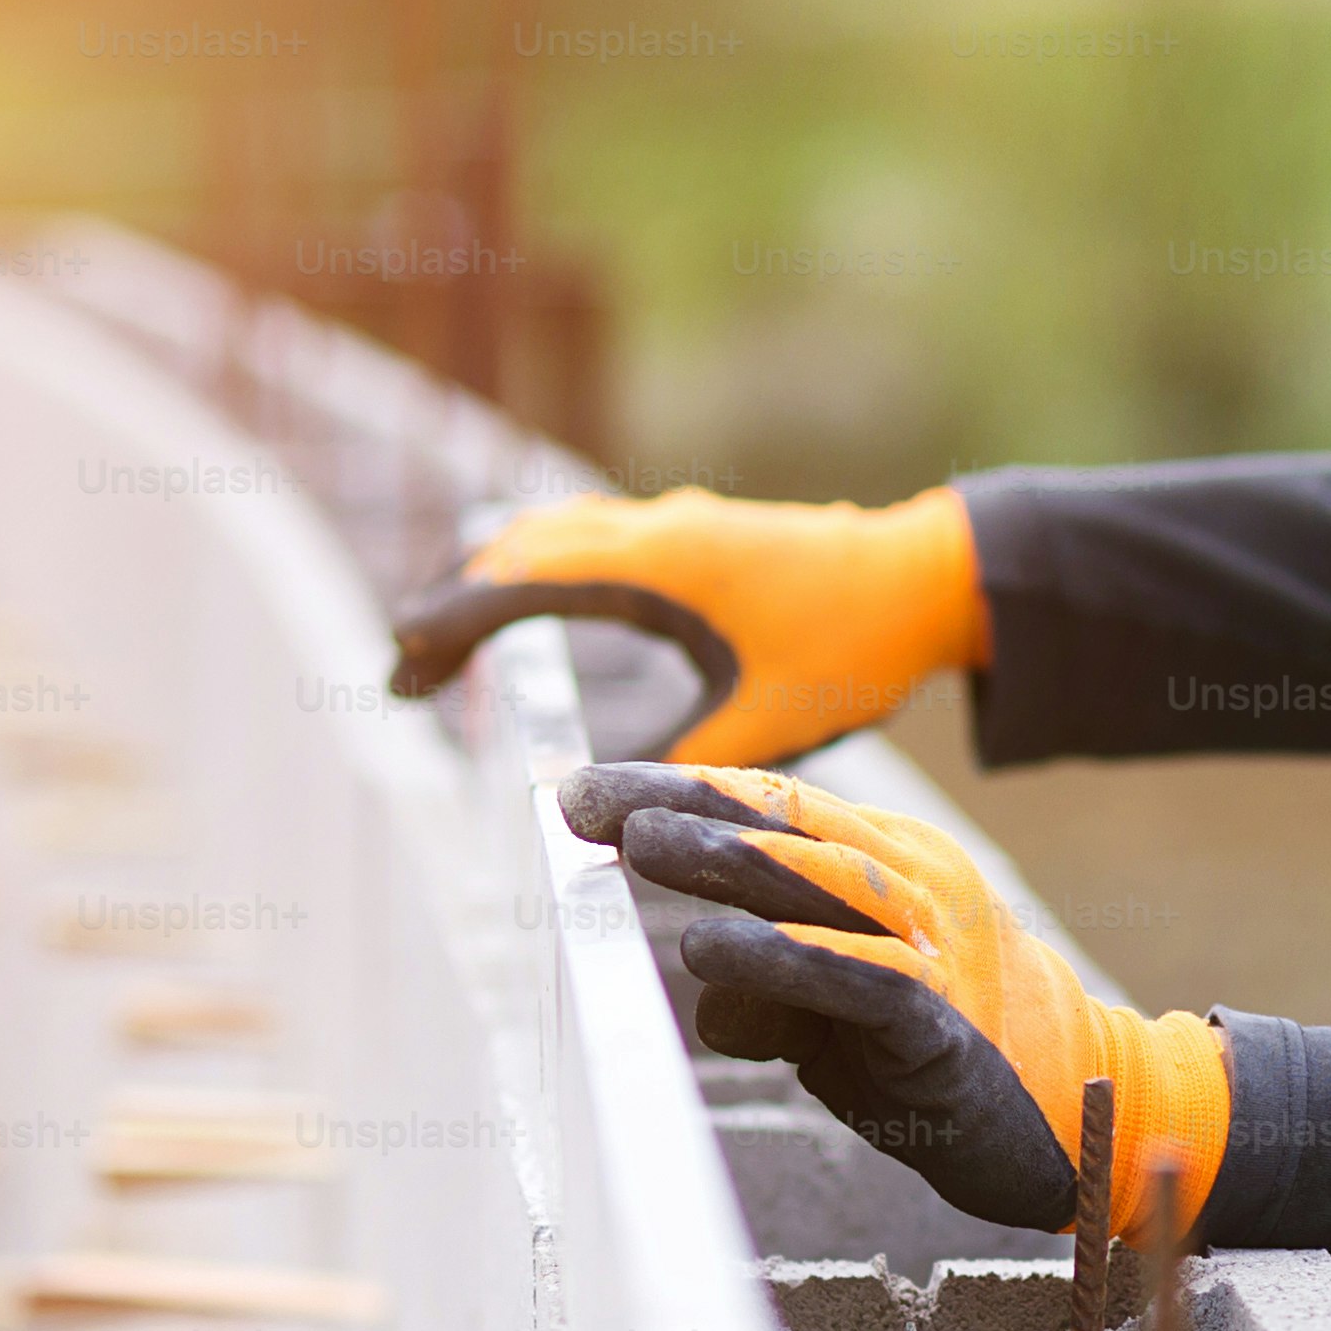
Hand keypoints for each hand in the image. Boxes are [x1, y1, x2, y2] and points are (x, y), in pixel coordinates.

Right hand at [391, 484, 986, 766]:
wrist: (928, 578)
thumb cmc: (855, 650)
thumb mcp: (763, 727)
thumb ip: (675, 763)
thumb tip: (589, 803)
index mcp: (660, 570)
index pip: (519, 585)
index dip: (450, 627)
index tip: (402, 673)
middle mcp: (654, 533)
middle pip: (517, 554)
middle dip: (451, 612)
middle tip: (405, 679)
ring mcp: (671, 526)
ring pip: (550, 536)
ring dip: (490, 585)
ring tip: (446, 648)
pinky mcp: (688, 535)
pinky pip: (587, 537)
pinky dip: (536, 567)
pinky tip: (523, 599)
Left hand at [559, 762, 1228, 1240]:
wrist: (1078, 1116)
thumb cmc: (946, 1054)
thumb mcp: (838, 1016)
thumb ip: (776, 993)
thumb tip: (710, 1003)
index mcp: (885, 865)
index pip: (769, 809)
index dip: (677, 792)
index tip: (582, 792)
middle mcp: (914, 885)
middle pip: (785, 827)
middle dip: (681, 807)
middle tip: (585, 800)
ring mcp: (937, 949)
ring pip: (821, 884)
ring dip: (726, 862)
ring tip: (639, 847)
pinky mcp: (944, 1025)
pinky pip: (861, 980)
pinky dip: (785, 959)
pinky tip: (713, 949)